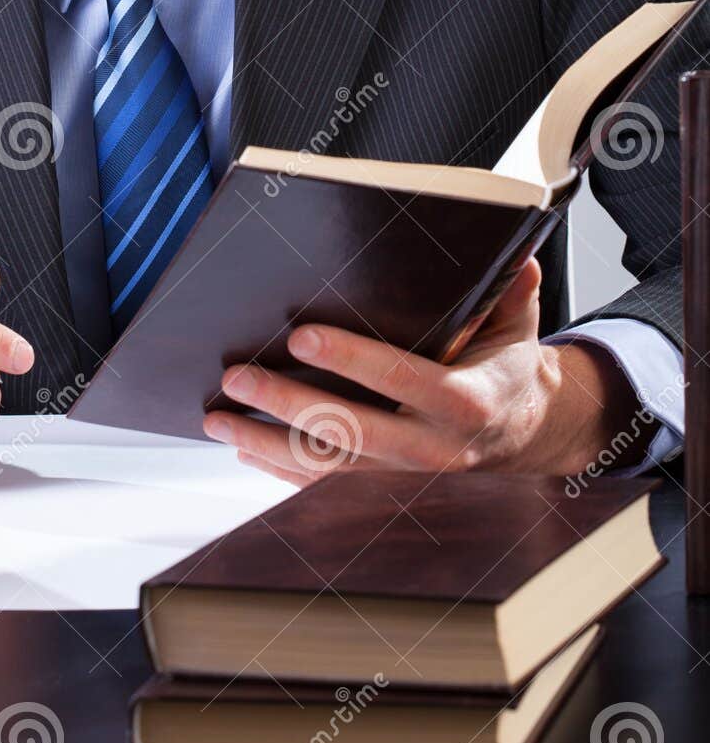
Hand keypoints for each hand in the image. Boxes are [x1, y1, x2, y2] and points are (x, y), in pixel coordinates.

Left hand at [202, 257, 646, 485]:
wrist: (524, 435)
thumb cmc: (507, 369)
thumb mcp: (518, 326)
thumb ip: (514, 290)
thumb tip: (518, 253)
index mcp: (466, 401)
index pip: (402, 377)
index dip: (350, 359)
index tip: (301, 338)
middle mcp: (433, 447)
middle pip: (350, 431)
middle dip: (287, 404)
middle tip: (236, 377)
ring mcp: (404, 476)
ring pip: (326, 467)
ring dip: (266, 442)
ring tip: (218, 417)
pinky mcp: (384, 488)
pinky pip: (326, 485)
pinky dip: (279, 469)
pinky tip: (243, 448)